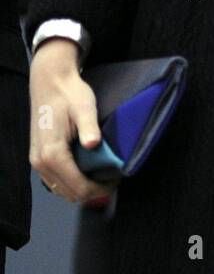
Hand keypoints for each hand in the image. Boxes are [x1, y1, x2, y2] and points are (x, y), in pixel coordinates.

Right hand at [29, 39, 116, 203]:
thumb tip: (93, 144)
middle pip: (70, 193)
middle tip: (112, 180)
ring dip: (82, 188)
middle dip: (93, 191)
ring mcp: (37, 161)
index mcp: (52, 153)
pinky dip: (71, 182)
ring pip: (61, 190)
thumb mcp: (84, 108)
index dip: (100, 190)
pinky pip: (55, 181)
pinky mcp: (38, 157)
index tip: (116, 181)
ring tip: (101, 177)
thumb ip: (88, 127)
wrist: (50, 81)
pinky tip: (86, 171)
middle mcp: (40, 162)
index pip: (78, 187)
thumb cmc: (69, 93)